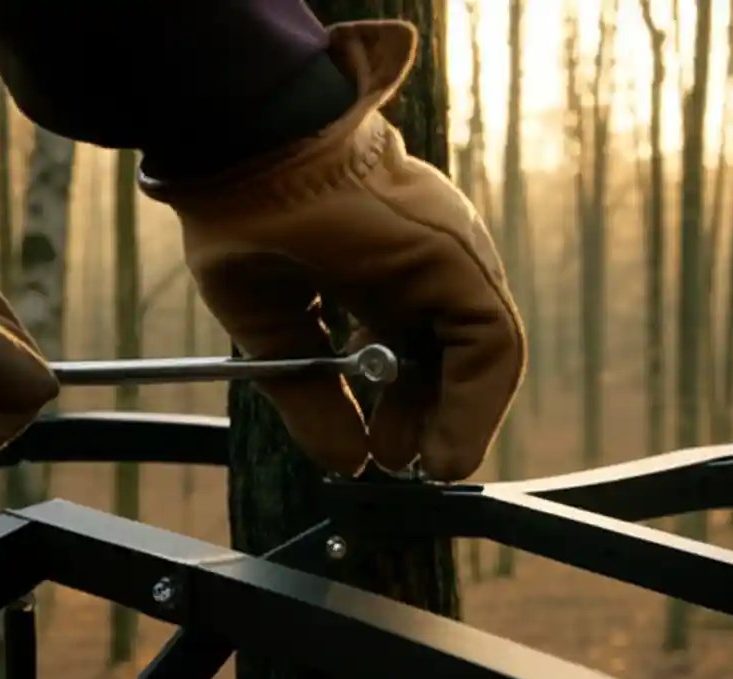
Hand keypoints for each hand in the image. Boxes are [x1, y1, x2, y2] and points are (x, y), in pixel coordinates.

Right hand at [142, 20, 525, 481]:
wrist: (243, 156)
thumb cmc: (241, 224)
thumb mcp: (274, 336)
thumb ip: (313, 401)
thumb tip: (348, 464)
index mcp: (374, 269)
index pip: (407, 350)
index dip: (399, 408)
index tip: (377, 452)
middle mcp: (421, 264)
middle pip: (446, 356)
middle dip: (428, 418)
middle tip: (404, 465)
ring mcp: (446, 257)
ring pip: (480, 353)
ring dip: (460, 419)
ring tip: (434, 467)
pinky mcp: (460, 260)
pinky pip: (491, 343)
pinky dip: (475, 405)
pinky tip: (446, 449)